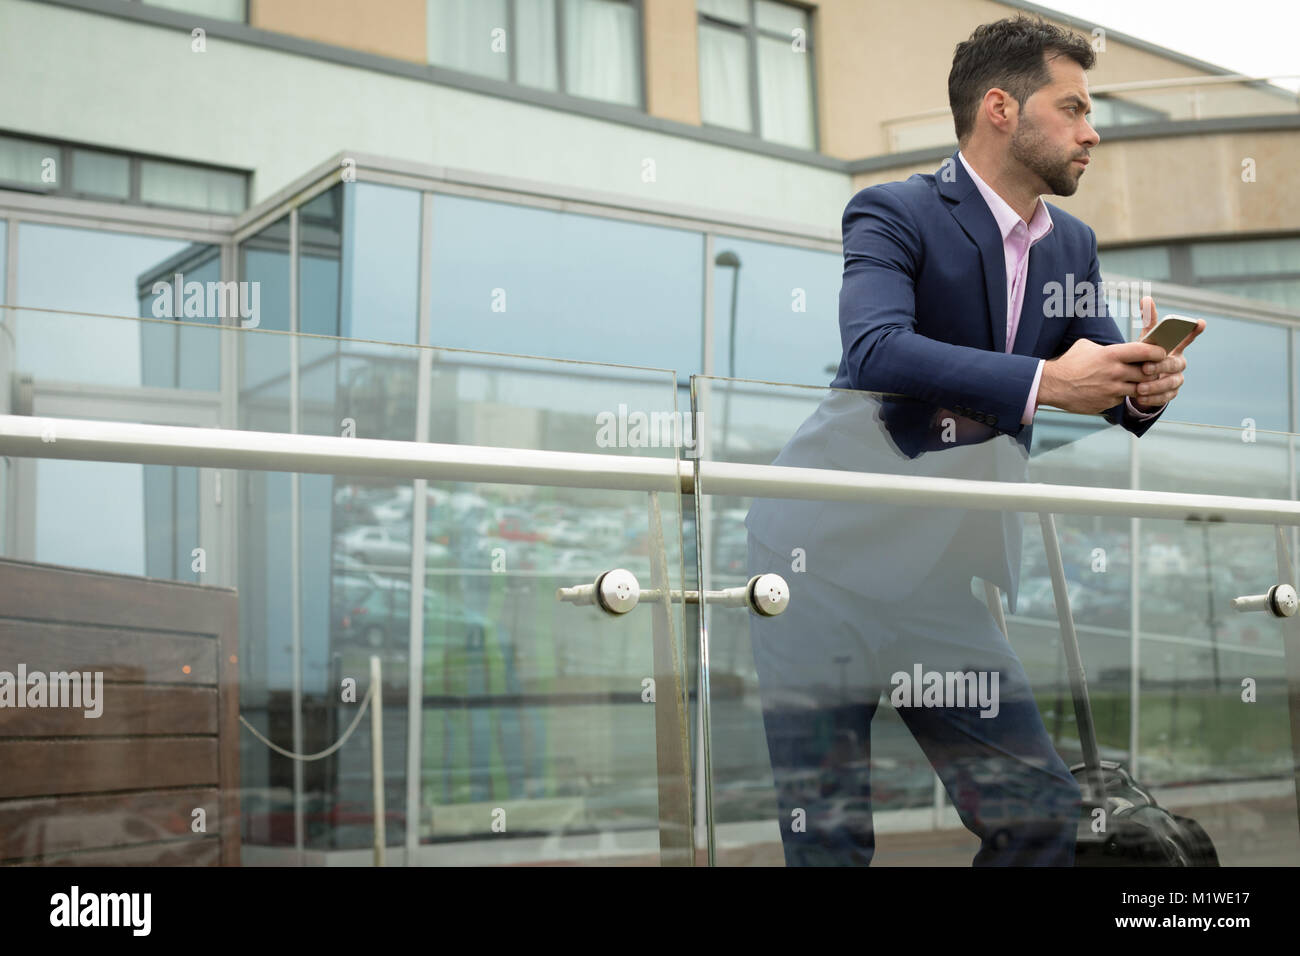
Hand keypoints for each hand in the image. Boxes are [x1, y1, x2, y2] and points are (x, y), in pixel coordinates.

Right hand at [1039, 336, 1168, 415]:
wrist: (1053, 385)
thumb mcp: (1087, 346)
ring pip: (1139, 389)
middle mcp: (1115, 372)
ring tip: (1131, 380)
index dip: (1158, 352)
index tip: (1159, 353)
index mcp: (1112, 354)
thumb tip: (1120, 347)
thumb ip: (1108, 347)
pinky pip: (1123, 399)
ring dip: (1139, 385)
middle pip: (1148, 373)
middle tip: (1149, 370)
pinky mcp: (1107, 403)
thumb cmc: (1070, 363)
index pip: (1146, 352)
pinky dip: (1121, 395)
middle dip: (1151, 372)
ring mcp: (1112, 390)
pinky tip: (1111, 389)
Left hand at [1130, 296, 1205, 410]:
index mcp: (1175, 348)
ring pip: (1173, 382)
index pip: (1187, 338)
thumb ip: (1148, 322)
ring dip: (1156, 385)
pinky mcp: (1171, 393)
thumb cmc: (1145, 355)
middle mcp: (1179, 362)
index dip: (1194, 331)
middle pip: (1176, 363)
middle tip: (1145, 368)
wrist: (1139, 379)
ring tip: (1139, 387)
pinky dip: (1153, 398)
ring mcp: (1177, 378)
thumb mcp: (1144, 341)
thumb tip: (1146, 298)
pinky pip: (1166, 396)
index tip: (1200, 322)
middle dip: (1161, 365)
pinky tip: (1140, 397)